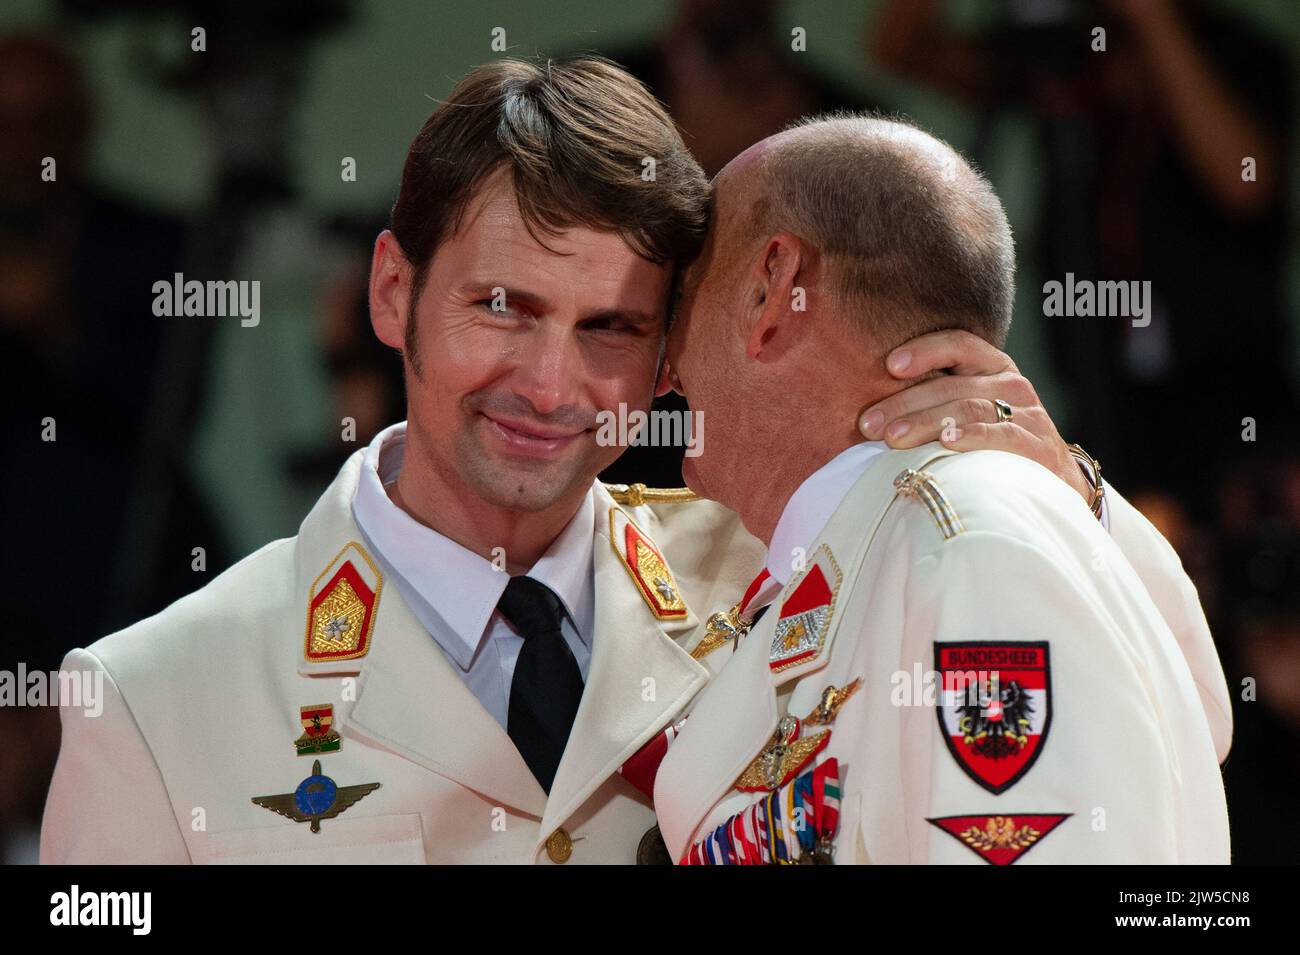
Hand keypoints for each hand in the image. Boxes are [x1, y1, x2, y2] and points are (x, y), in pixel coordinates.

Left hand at [857, 330, 1091, 503]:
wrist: (1052, 483)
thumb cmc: (994, 444)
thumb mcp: (970, 410)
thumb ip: (935, 400)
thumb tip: (872, 410)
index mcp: (992, 367)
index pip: (958, 344)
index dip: (924, 350)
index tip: (889, 365)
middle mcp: (1011, 384)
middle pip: (951, 385)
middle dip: (904, 403)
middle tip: (869, 424)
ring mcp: (1027, 414)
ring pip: (968, 409)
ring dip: (925, 423)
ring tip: (891, 439)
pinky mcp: (1036, 446)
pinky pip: (1000, 435)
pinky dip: (970, 437)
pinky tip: (944, 443)